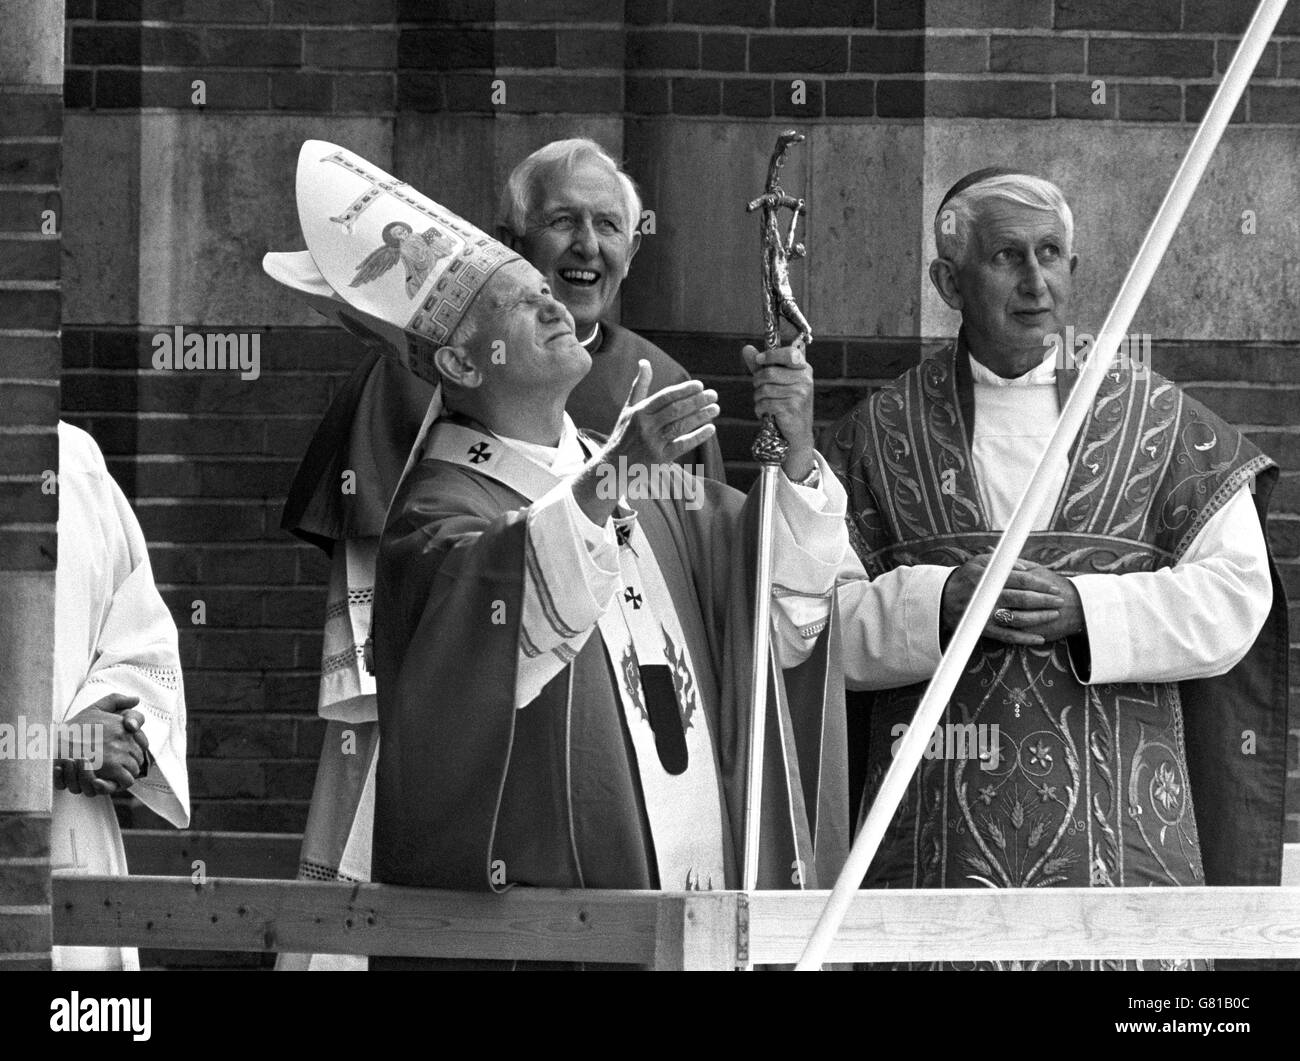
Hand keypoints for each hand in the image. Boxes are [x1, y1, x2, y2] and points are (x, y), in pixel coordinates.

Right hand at [53, 692, 148, 796]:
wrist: (55, 745)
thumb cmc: (74, 728)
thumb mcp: (95, 708)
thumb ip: (116, 700)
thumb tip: (136, 699)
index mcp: (122, 724)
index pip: (142, 740)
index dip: (136, 749)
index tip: (126, 754)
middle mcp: (124, 736)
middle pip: (139, 755)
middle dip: (130, 761)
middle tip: (117, 766)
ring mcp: (120, 752)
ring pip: (135, 768)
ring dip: (126, 773)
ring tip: (113, 774)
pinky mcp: (112, 768)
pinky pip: (128, 780)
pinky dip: (121, 783)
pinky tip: (111, 780)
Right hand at [604, 359, 718, 470]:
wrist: (614, 466)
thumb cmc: (624, 434)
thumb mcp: (628, 409)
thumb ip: (639, 386)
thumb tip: (644, 362)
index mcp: (639, 412)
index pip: (665, 397)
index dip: (683, 390)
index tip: (699, 385)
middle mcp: (645, 426)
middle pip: (675, 410)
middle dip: (697, 401)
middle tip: (713, 395)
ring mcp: (653, 443)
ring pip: (680, 426)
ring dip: (700, 416)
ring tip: (715, 408)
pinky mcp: (660, 458)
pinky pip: (682, 445)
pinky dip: (698, 436)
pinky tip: (710, 429)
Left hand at [741, 340, 815, 479]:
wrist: (797, 433)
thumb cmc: (785, 403)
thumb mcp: (775, 381)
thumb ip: (762, 365)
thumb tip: (746, 348)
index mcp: (803, 368)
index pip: (789, 353)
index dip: (771, 355)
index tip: (760, 360)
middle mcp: (805, 379)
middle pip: (769, 373)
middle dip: (757, 382)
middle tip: (761, 390)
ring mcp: (800, 394)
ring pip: (764, 389)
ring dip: (758, 398)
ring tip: (765, 403)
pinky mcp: (792, 408)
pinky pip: (765, 403)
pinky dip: (760, 409)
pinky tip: (766, 413)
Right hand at [941, 554, 1071, 646]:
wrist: (943, 598)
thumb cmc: (967, 577)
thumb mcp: (980, 562)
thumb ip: (1003, 563)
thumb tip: (1027, 568)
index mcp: (989, 578)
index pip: (1021, 581)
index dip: (1040, 584)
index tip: (1053, 587)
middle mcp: (989, 597)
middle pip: (1023, 599)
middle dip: (1045, 600)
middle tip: (1060, 601)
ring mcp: (987, 615)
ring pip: (1018, 618)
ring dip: (1040, 618)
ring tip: (1054, 615)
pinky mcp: (985, 630)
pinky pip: (1008, 637)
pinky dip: (1024, 638)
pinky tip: (1040, 638)